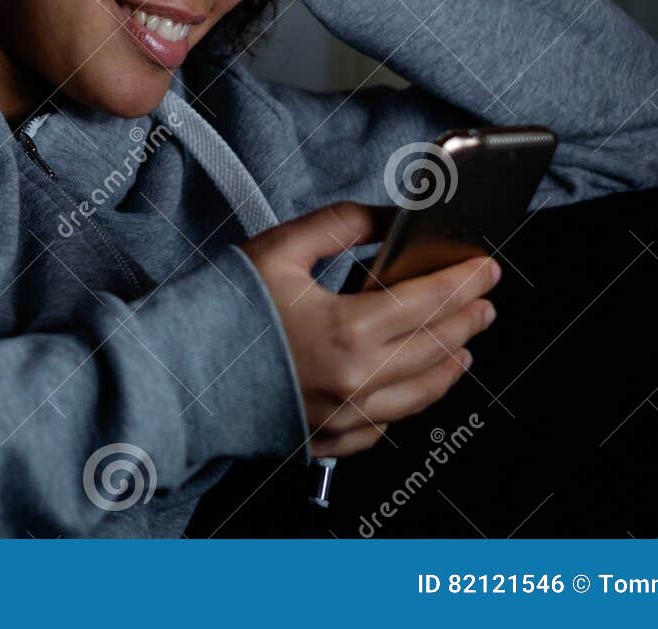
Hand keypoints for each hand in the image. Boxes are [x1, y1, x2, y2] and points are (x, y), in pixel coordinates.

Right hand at [239, 202, 499, 457]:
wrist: (171, 372)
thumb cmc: (216, 310)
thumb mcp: (278, 249)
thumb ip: (340, 226)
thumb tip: (386, 217)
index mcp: (345, 331)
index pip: (428, 303)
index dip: (464, 282)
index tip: (486, 268)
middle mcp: (352, 382)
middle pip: (434, 349)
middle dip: (467, 320)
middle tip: (484, 300)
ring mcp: (341, 418)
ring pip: (420, 396)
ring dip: (449, 366)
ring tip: (462, 345)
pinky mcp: (324, 441)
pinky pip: (385, 427)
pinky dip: (408, 403)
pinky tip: (413, 387)